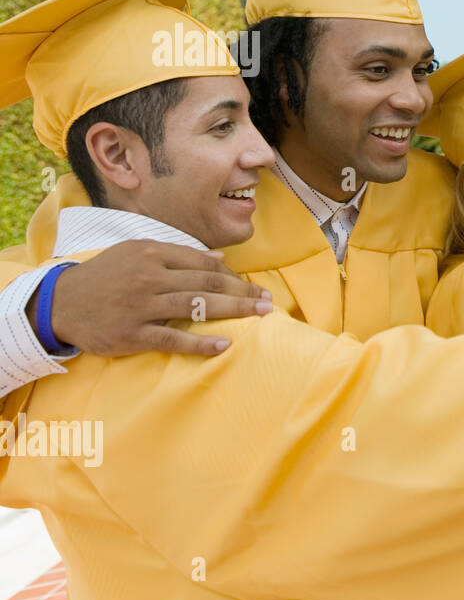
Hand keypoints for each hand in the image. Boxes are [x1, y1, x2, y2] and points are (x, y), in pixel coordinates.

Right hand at [49, 241, 272, 355]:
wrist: (60, 302)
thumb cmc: (105, 276)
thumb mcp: (136, 253)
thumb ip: (178, 254)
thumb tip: (220, 258)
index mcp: (152, 254)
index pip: (204, 264)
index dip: (233, 276)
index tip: (252, 286)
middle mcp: (148, 277)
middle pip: (207, 284)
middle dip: (243, 293)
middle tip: (268, 301)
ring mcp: (140, 307)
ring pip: (196, 307)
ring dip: (233, 311)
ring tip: (259, 315)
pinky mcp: (131, 335)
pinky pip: (172, 339)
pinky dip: (200, 343)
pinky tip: (224, 345)